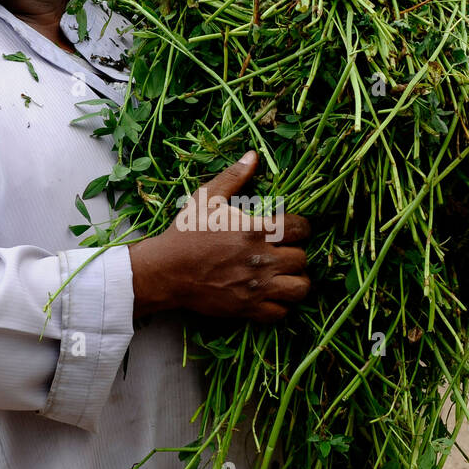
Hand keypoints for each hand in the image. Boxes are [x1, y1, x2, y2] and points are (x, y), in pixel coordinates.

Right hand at [127, 150, 310, 322]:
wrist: (165, 271)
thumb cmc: (185, 233)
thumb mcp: (206, 198)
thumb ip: (233, 177)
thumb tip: (253, 155)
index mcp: (256, 230)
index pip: (301, 228)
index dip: (301, 227)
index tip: (292, 229)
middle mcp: (262, 259)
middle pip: (303, 258)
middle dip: (297, 254)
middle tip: (285, 252)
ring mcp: (257, 286)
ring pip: (300, 288)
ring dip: (297, 281)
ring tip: (286, 275)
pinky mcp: (248, 308)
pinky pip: (281, 313)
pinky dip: (281, 306)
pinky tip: (271, 295)